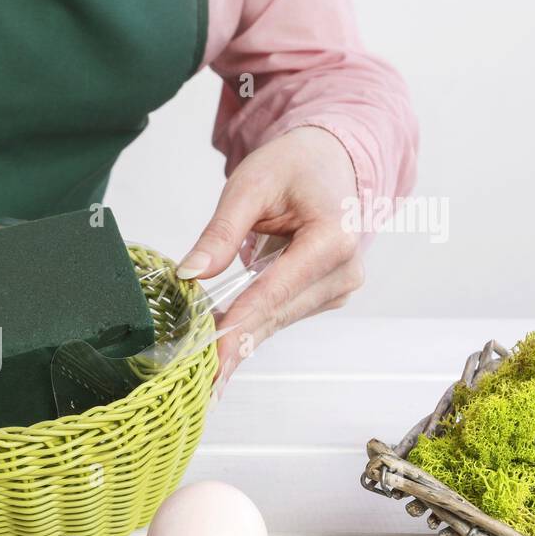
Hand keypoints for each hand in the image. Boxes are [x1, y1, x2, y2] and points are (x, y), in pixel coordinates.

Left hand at [176, 126, 363, 386]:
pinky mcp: (326, 295)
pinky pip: (281, 315)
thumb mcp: (249, 186)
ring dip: (240, 336)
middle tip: (197, 376)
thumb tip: (190, 274)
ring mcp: (339, 287)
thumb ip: (220, 233)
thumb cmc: (294, 166)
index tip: (214, 362)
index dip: (239, 327)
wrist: (330, 159)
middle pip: (276, 314)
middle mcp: (344, 270)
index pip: (274, 292)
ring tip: (201, 359)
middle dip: (233, 342)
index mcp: (333, 239)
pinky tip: (221, 337)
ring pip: (277, 321)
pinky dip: (251, 323)